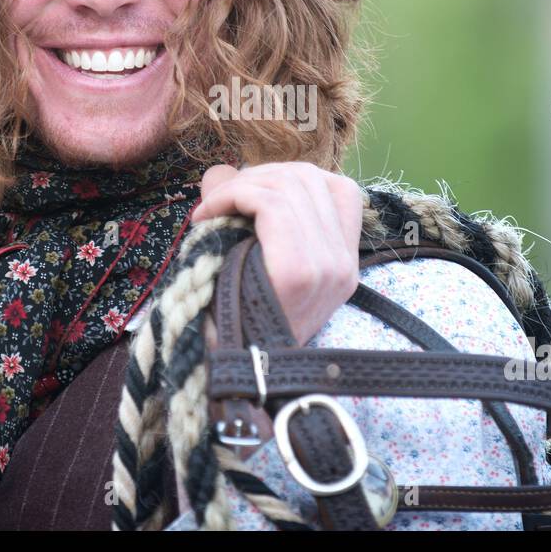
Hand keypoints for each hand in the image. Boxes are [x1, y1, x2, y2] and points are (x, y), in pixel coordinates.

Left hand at [190, 161, 363, 345]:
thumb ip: (244, 214)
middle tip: (222, 198)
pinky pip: (269, 202)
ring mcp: (327, 267)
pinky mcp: (300, 269)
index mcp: (344, 266)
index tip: (252, 195)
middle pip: (311, 179)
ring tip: (211, 208)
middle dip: (260, 175)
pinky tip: (206, 216)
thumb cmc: (236, 325)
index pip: (342, 192)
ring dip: (241, 185)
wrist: (232, 380)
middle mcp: (344, 266)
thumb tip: (220, 171)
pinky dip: (231, 197)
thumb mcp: (249, 263)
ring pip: (289, 185)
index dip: (293, 178)